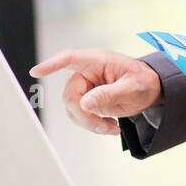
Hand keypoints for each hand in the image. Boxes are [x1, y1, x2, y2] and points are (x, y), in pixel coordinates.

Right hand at [29, 48, 162, 136]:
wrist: (149, 89)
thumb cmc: (142, 81)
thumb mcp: (132, 88)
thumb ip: (109, 95)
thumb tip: (85, 103)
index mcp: (98, 61)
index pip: (70, 58)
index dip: (52, 64)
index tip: (36, 71)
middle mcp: (87, 72)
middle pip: (70, 95)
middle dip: (85, 115)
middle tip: (105, 126)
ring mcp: (84, 87)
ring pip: (72, 109)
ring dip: (89, 123)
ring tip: (111, 127)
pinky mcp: (85, 99)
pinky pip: (79, 115)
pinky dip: (92, 125)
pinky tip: (109, 126)